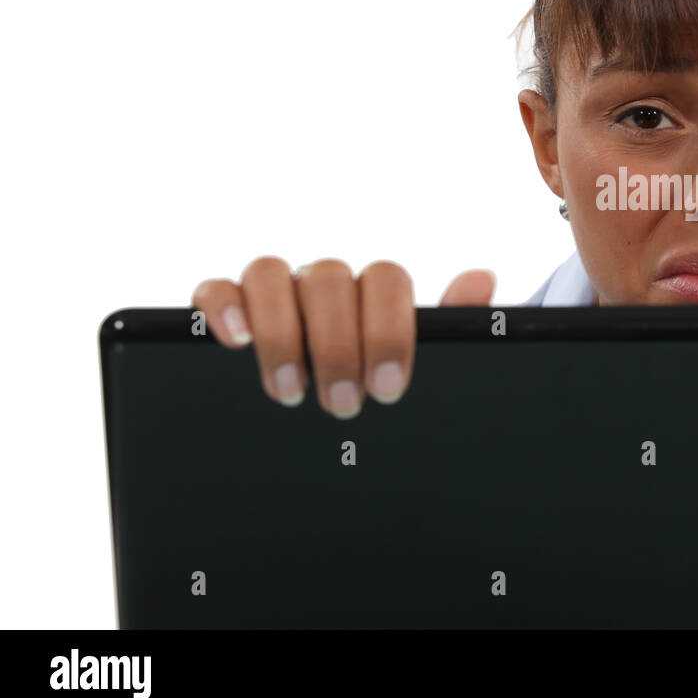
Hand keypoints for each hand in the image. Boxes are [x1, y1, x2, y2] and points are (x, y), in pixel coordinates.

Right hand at [191, 259, 495, 418]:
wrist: (339, 425)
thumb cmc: (378, 389)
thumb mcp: (421, 368)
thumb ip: (453, 326)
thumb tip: (482, 278)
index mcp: (374, 292)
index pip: (386, 280)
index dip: (388, 331)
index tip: (388, 389)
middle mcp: (324, 284)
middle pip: (330, 279)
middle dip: (337, 346)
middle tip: (343, 405)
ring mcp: (276, 293)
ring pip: (269, 273)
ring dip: (280, 332)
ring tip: (291, 392)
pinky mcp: (226, 310)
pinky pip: (215, 287)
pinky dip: (224, 306)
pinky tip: (234, 343)